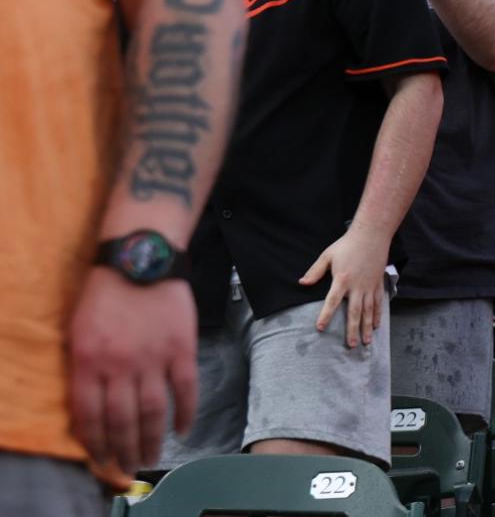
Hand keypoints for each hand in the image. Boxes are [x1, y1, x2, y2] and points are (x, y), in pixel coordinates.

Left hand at [68, 268, 198, 476]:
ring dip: (152, 439)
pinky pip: (185, 389)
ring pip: (153, 412)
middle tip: (130, 466)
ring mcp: (153, 358)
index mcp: (88, 362)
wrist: (141, 260)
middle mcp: (119, 366)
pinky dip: (186, 413)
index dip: (95, 444)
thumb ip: (83, 369)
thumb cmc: (105, 294)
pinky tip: (184, 429)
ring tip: (152, 457)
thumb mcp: (77, 332)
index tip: (102, 460)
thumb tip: (90, 408)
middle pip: (122, 421)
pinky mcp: (181, 349)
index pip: (89, 416)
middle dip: (124, 449)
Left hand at [299, 227, 388, 348]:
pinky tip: (376, 325)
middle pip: (354, 312)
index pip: (332, 301)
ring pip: (369, 310)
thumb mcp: (327, 255)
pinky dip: (377, 315)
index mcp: (342, 279)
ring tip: (366, 341)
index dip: (325, 315)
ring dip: (367, 327)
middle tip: (352, 345)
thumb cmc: (347, 244)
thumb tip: (302, 283)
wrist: (372, 235)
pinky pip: (378, 303)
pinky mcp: (378, 283)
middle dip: (353, 330)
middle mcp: (357, 286)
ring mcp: (369, 286)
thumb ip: (315, 271)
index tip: (320, 328)